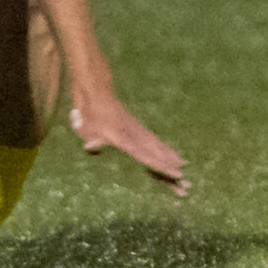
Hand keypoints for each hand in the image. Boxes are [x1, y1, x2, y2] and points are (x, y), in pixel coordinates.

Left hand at [69, 81, 188, 198]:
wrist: (98, 91)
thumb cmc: (87, 112)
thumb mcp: (83, 126)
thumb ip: (89, 137)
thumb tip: (89, 146)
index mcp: (121, 137)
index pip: (144, 155)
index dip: (159, 165)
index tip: (175, 172)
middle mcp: (133, 133)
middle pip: (155, 151)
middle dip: (169, 164)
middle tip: (184, 176)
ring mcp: (136, 129)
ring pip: (156, 144)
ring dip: (169, 155)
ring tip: (184, 163)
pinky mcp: (136, 127)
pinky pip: (152, 139)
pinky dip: (163, 147)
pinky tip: (170, 152)